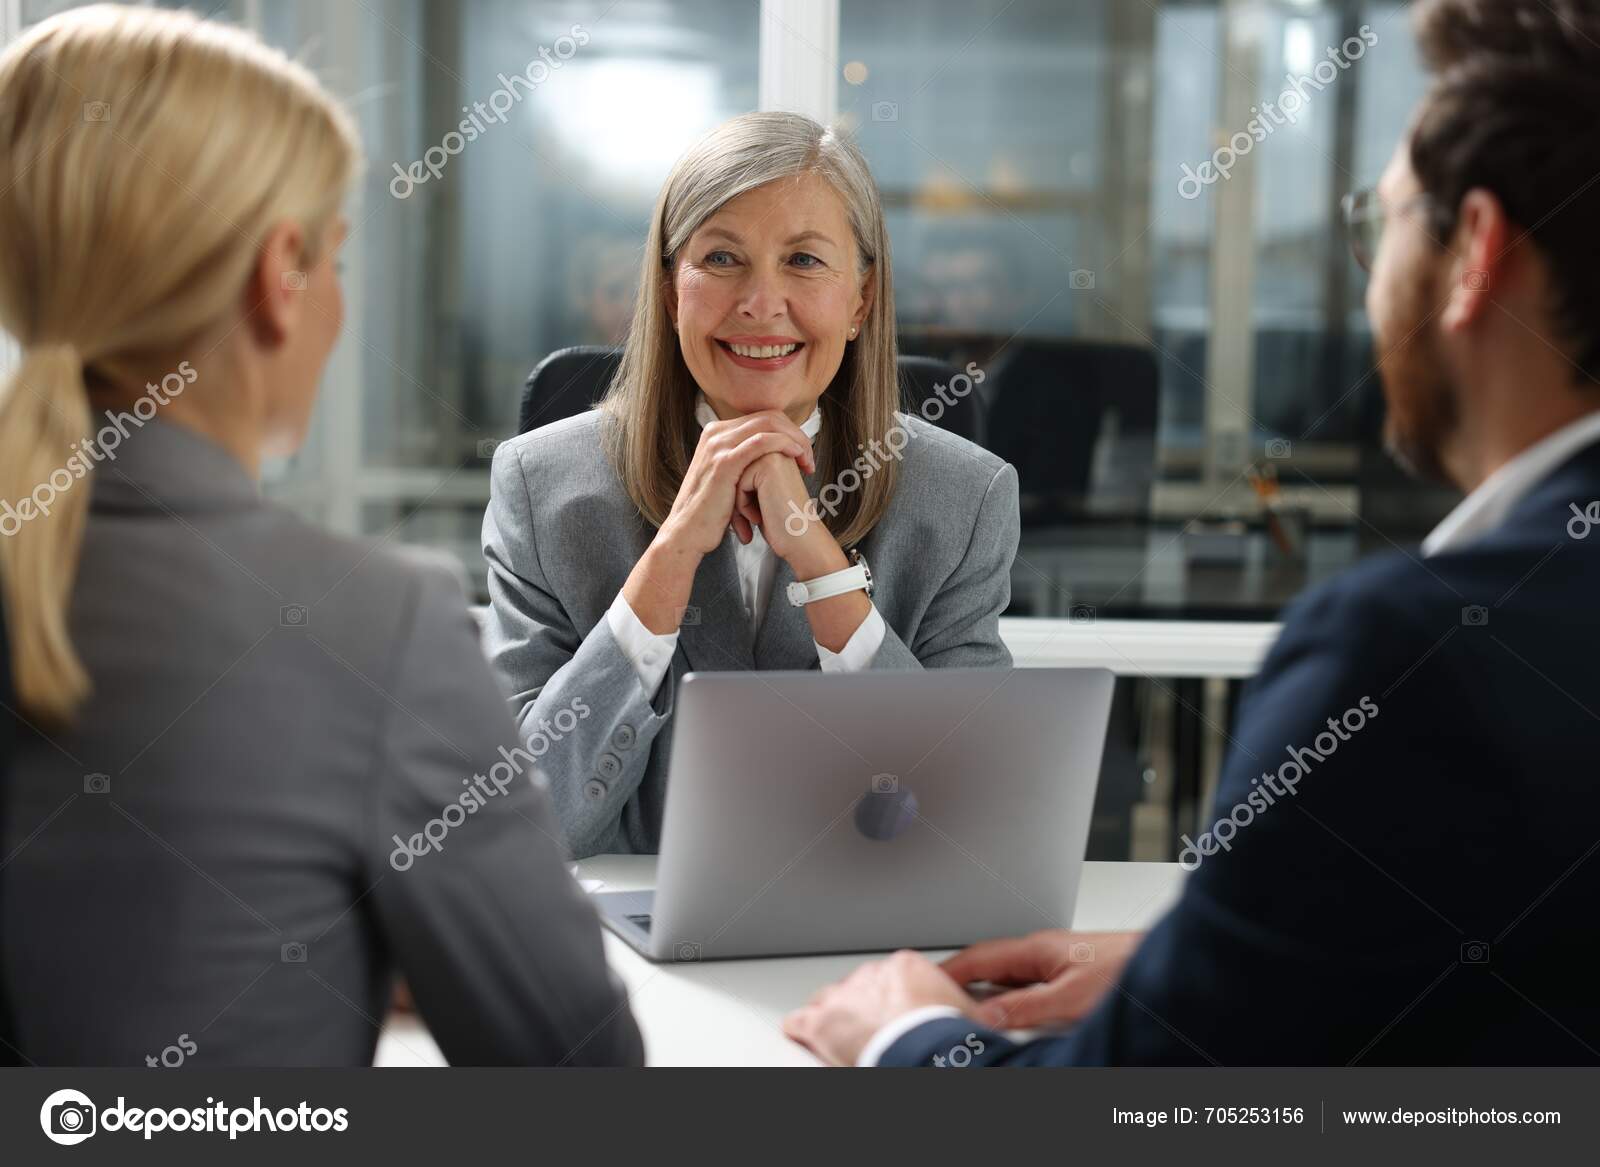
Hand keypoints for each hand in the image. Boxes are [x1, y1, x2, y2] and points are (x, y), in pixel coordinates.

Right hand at [661, 411, 814, 554]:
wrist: (688, 533)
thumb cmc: (710, 512)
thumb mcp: (725, 478)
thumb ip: (741, 462)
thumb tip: (767, 457)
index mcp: (716, 433)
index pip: (762, 418)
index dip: (787, 432)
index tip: (802, 454)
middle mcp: (715, 433)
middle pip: (768, 416)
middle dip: (795, 433)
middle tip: (809, 457)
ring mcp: (718, 445)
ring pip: (768, 424)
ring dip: (795, 439)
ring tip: (807, 460)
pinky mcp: (724, 462)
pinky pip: (762, 441)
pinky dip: (785, 444)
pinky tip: (797, 456)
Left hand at [783, 949, 976, 1065]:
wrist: (923, 1052)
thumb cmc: (946, 1037)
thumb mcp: (969, 1016)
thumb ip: (967, 1009)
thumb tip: (991, 1017)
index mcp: (906, 967)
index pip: (889, 977)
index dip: (890, 1000)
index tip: (896, 1016)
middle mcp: (871, 975)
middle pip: (858, 988)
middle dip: (863, 1009)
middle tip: (875, 1033)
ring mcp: (842, 997)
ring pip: (828, 1001)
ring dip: (833, 1018)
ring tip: (842, 1038)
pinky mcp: (820, 1023)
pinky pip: (800, 1021)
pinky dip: (801, 1030)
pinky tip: (803, 1036)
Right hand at [940, 930, 1143, 1028]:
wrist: (1167, 966)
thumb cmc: (1128, 972)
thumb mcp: (1071, 999)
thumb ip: (1026, 1007)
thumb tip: (986, 1015)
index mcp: (1036, 948)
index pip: (978, 957)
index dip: (948, 970)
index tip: (923, 980)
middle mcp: (1043, 950)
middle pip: (990, 966)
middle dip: (963, 981)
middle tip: (941, 1000)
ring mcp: (1056, 959)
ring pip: (1009, 976)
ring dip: (988, 991)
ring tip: (970, 1011)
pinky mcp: (1069, 971)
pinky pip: (1026, 983)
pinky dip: (1010, 996)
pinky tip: (1011, 1012)